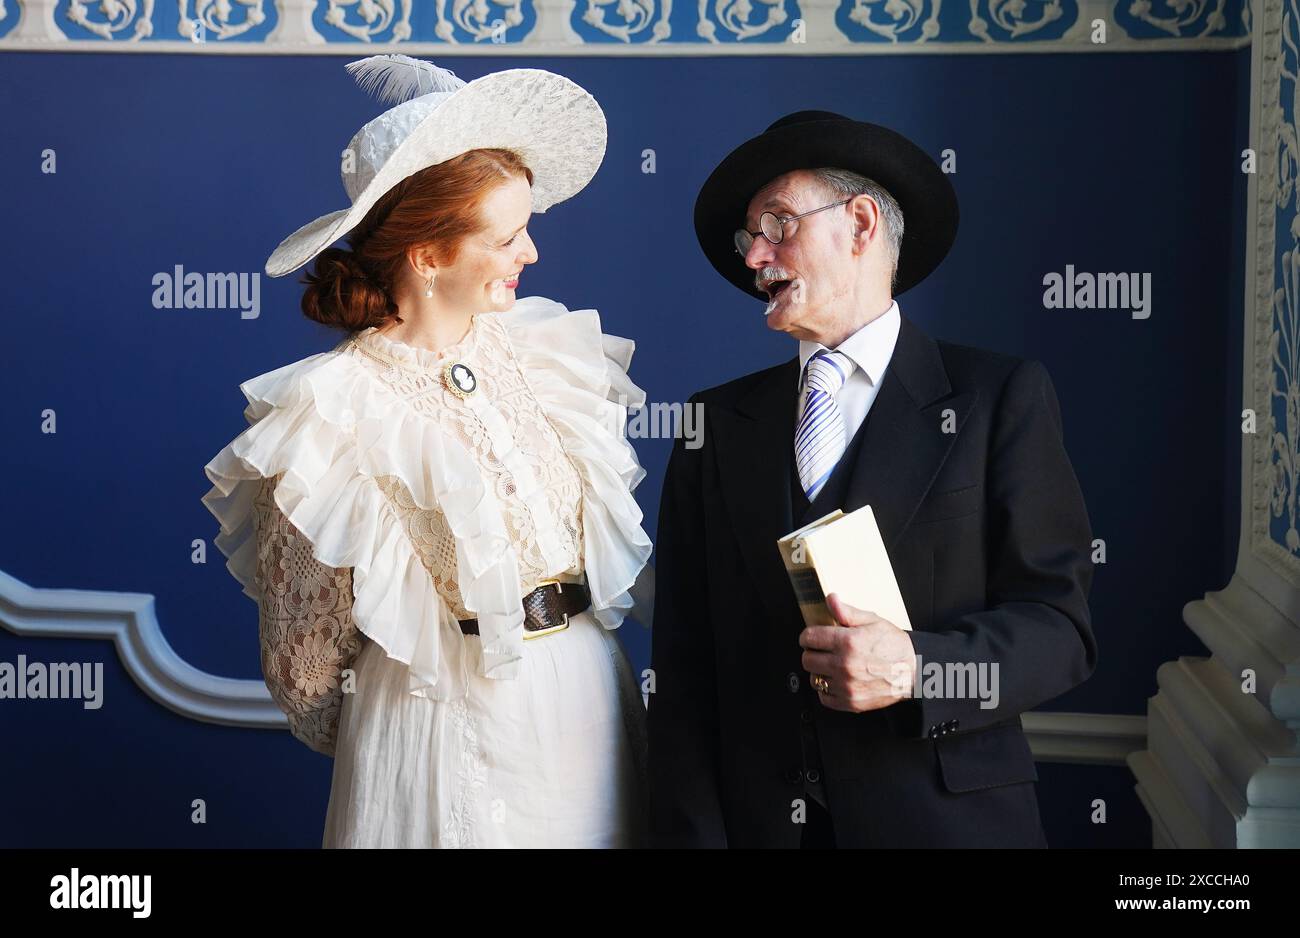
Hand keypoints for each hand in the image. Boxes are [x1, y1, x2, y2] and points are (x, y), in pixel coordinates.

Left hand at [798, 593, 916, 712]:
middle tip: (823, 651)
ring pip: (814, 679)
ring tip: (832, 666)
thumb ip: (847, 612)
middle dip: (812, 652)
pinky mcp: (851, 702)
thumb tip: (830, 599)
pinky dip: (827, 690)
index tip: (812, 637)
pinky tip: (836, 680)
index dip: (808, 635)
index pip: (809, 638)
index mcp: (848, 642)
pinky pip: (824, 697)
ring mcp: (847, 686)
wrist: (913, 671)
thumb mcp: (872, 621)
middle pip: (807, 659)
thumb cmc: (894, 645)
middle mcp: (845, 665)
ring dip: (819, 672)